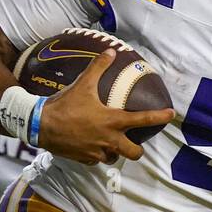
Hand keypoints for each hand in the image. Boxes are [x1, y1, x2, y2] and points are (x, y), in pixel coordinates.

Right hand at [37, 49, 173, 164]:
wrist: (41, 125)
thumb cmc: (65, 104)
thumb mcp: (83, 83)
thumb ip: (98, 67)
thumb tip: (111, 51)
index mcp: (113, 121)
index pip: (143, 119)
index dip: (160, 117)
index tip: (171, 115)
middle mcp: (109, 140)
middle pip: (135, 153)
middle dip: (137, 149)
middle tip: (134, 142)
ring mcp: (97, 152)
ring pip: (115, 158)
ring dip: (115, 152)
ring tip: (111, 143)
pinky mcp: (85, 159)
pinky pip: (97, 160)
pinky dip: (97, 155)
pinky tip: (91, 146)